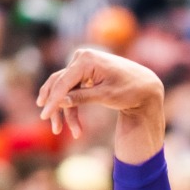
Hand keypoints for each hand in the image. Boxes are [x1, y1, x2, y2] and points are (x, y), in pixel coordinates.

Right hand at [35, 48, 165, 157]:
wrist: (145, 85)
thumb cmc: (129, 89)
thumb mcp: (106, 96)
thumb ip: (82, 98)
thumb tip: (58, 102)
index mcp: (86, 60)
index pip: (63, 82)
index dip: (53, 101)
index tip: (44, 116)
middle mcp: (81, 58)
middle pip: (59, 85)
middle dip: (56, 108)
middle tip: (55, 128)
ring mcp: (82, 64)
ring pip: (63, 89)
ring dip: (62, 110)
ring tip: (60, 130)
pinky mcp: (84, 73)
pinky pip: (71, 90)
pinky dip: (71, 106)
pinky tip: (74, 125)